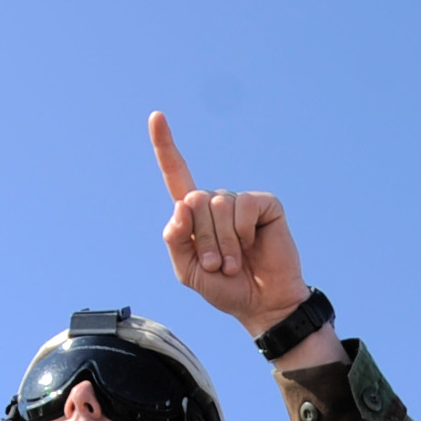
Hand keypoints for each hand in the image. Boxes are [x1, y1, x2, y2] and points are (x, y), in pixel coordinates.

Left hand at [150, 112, 314, 337]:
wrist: (261, 303)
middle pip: (194, 201)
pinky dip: (244, 231)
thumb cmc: (225, 287)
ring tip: (234, 262)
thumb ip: (176, 241)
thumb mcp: (188, 271)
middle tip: (217, 264)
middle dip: (203, 239)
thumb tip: (180, 206)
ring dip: (224, 243)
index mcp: (194, 216)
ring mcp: (240, 202)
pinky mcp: (264, 204)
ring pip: (218, 207)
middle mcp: (216, 203)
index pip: (176, 175)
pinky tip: (253, 244)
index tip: (156, 117)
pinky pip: (244, 207)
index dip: (165, 146)